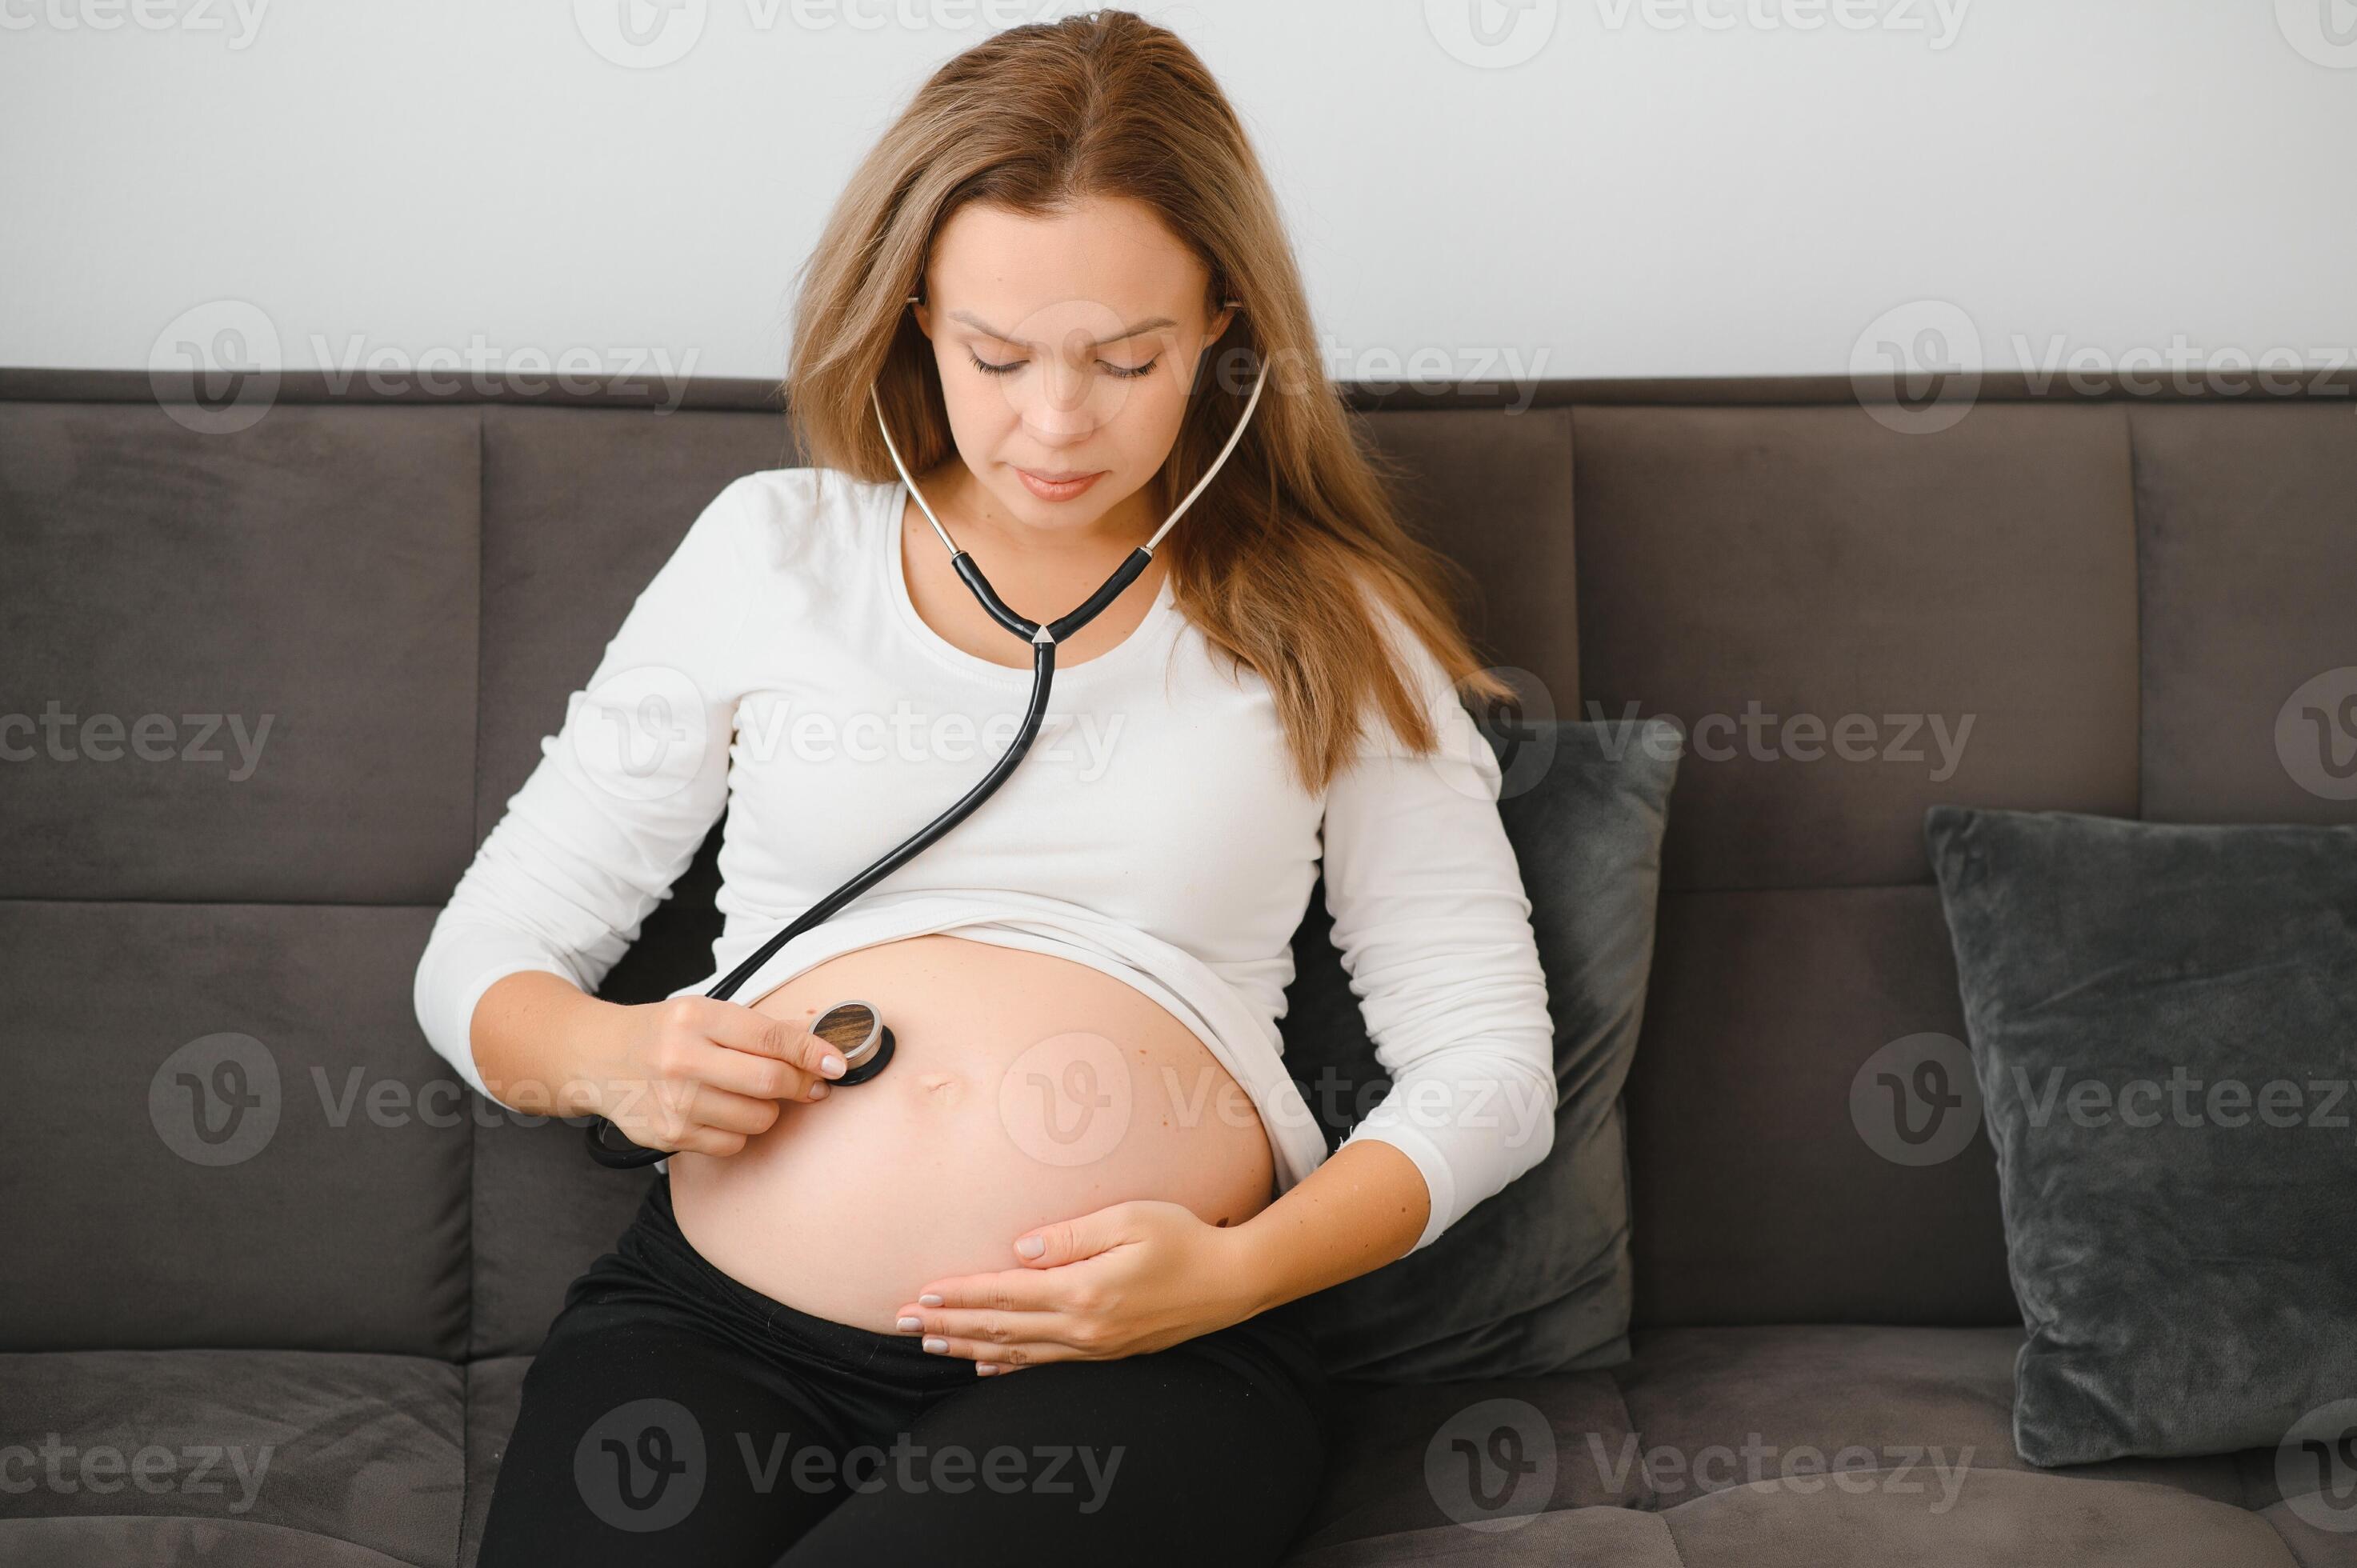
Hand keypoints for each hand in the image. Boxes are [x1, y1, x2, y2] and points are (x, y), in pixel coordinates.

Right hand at [580, 996, 846, 1157]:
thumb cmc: (662, 1033)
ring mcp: (673, 1101)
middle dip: (802, 1085)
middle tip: (811, 1085)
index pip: (770, 1038)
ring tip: (751, 1095)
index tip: (836, 1062)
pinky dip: (739, 1130)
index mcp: (695, 1017)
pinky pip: (732, 1143)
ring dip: (769, 1110)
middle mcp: (682, 1058)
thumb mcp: (706, 1013)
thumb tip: (820, 1033)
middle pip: (770, 1081)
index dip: (812, 1051)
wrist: (598, 1059)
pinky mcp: (668, 1135)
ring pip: (758, 1118)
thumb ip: (762, 1026)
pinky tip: (723, 1112)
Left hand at [890, 1201, 1264, 1375]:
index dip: (958, 1295)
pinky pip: (1046, 1364)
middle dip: (949, 1324)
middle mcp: (1083, 1327)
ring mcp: (1095, 1346)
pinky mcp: (1107, 1352)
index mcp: (1082, 1291)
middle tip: (904, 1323)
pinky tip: (986, 1364)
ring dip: (970, 1345)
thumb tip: (1019, 1251)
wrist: (1232, 1282)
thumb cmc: (1184, 1238)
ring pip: (1017, 1351)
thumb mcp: (1129, 1219)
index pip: (1004, 1294)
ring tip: (931, 1343)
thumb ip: (1070, 1236)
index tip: (920, 1295)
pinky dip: (1010, 1364)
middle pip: (1001, 1327)